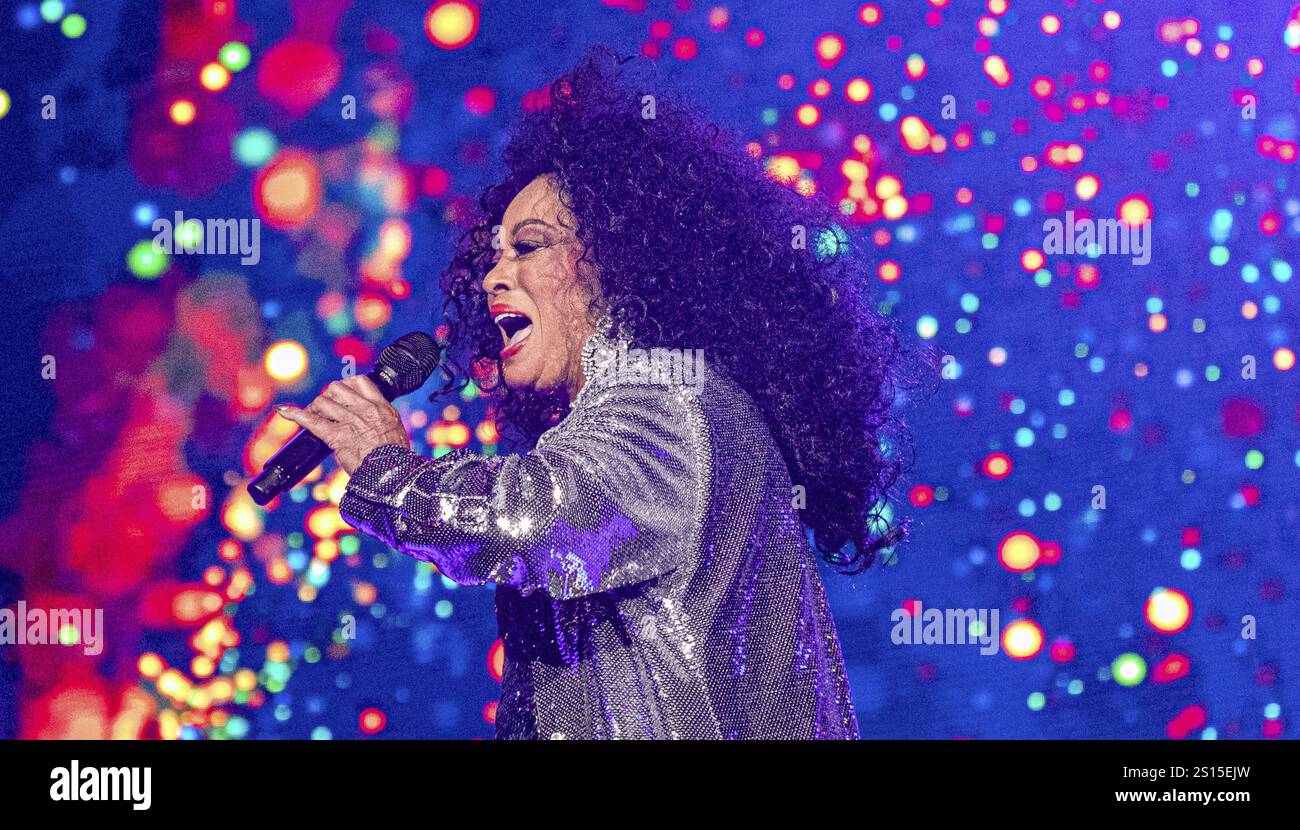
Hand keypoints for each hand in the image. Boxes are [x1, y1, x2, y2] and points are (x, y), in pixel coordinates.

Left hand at [275, 376, 410, 474]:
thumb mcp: (396, 431)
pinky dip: (295, 414)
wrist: (392, 472)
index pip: (360, 382)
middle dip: (328, 396)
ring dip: (315, 408)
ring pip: (324, 401)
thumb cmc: (395, 458)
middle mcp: (365, 409)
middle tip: (325, 409)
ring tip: (313, 417)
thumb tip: (373, 425)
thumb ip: (383, 422)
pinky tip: (284, 411)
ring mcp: (350, 421)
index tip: (342, 394)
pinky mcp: (336, 436)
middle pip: (338, 388)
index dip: (347, 385)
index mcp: (381, 407)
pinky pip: (311, 421)